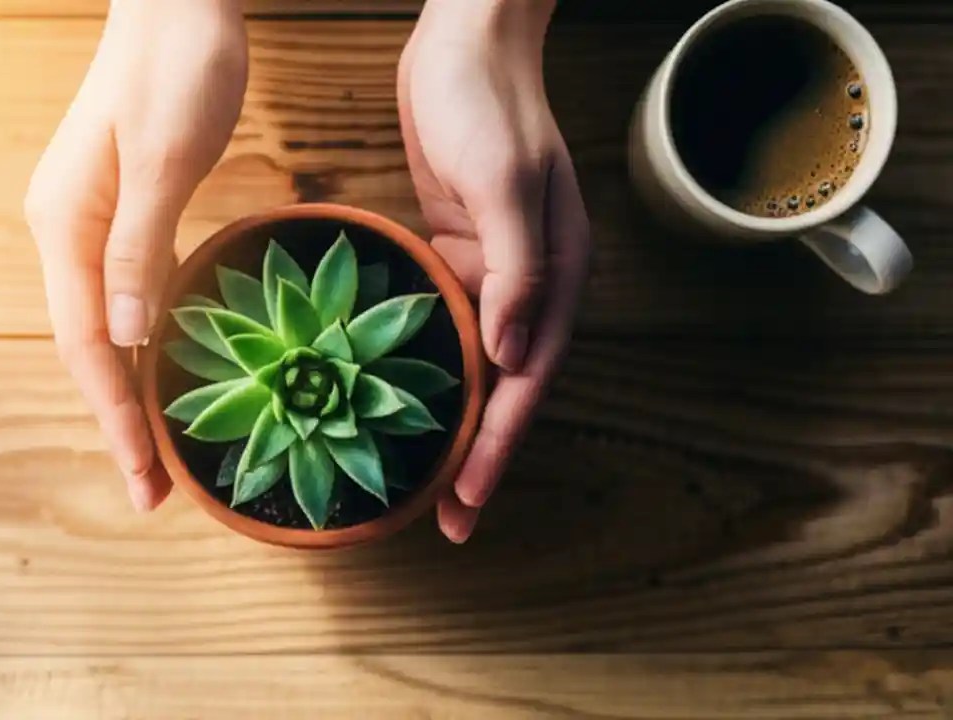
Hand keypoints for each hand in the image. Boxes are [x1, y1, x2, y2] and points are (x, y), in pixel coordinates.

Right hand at [25, 0, 247, 511]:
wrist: (178, 3)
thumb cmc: (174, 70)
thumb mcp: (160, 159)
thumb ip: (139, 249)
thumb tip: (129, 338)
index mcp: (66, 226)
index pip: (85, 343)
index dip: (113, 415)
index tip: (143, 478)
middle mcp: (68, 233)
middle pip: (89, 347)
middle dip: (118, 420)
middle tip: (153, 492)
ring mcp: (94, 223)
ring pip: (108, 327)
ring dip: (131, 391)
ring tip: (158, 454)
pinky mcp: (126, 211)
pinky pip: (130, 295)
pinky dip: (147, 344)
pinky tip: (167, 373)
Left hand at [398, 0, 589, 542]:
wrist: (463, 43)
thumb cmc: (487, 105)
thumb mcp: (503, 182)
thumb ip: (515, 268)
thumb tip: (511, 353)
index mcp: (557, 275)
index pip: (527, 379)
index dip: (498, 444)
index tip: (469, 502)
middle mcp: (531, 283)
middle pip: (504, 387)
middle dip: (477, 454)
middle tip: (447, 520)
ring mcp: (492, 270)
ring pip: (472, 365)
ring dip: (449, 421)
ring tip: (418, 479)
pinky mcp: (455, 253)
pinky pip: (442, 326)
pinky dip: (425, 368)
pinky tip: (395, 398)